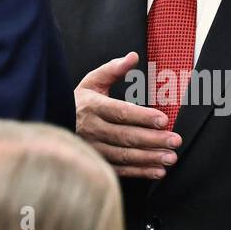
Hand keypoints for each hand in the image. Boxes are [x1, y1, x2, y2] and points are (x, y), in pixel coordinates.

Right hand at [75, 52, 180, 178]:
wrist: (55, 122)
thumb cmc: (79, 101)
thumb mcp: (92, 81)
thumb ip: (113, 69)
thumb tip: (132, 56)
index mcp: (94, 106)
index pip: (121, 112)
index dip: (142, 117)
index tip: (163, 120)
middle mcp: (93, 129)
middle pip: (126, 136)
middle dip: (153, 139)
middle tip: (175, 140)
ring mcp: (94, 148)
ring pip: (124, 155)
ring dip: (150, 158)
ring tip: (171, 158)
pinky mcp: (97, 162)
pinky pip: (120, 169)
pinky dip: (140, 172)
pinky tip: (158, 171)